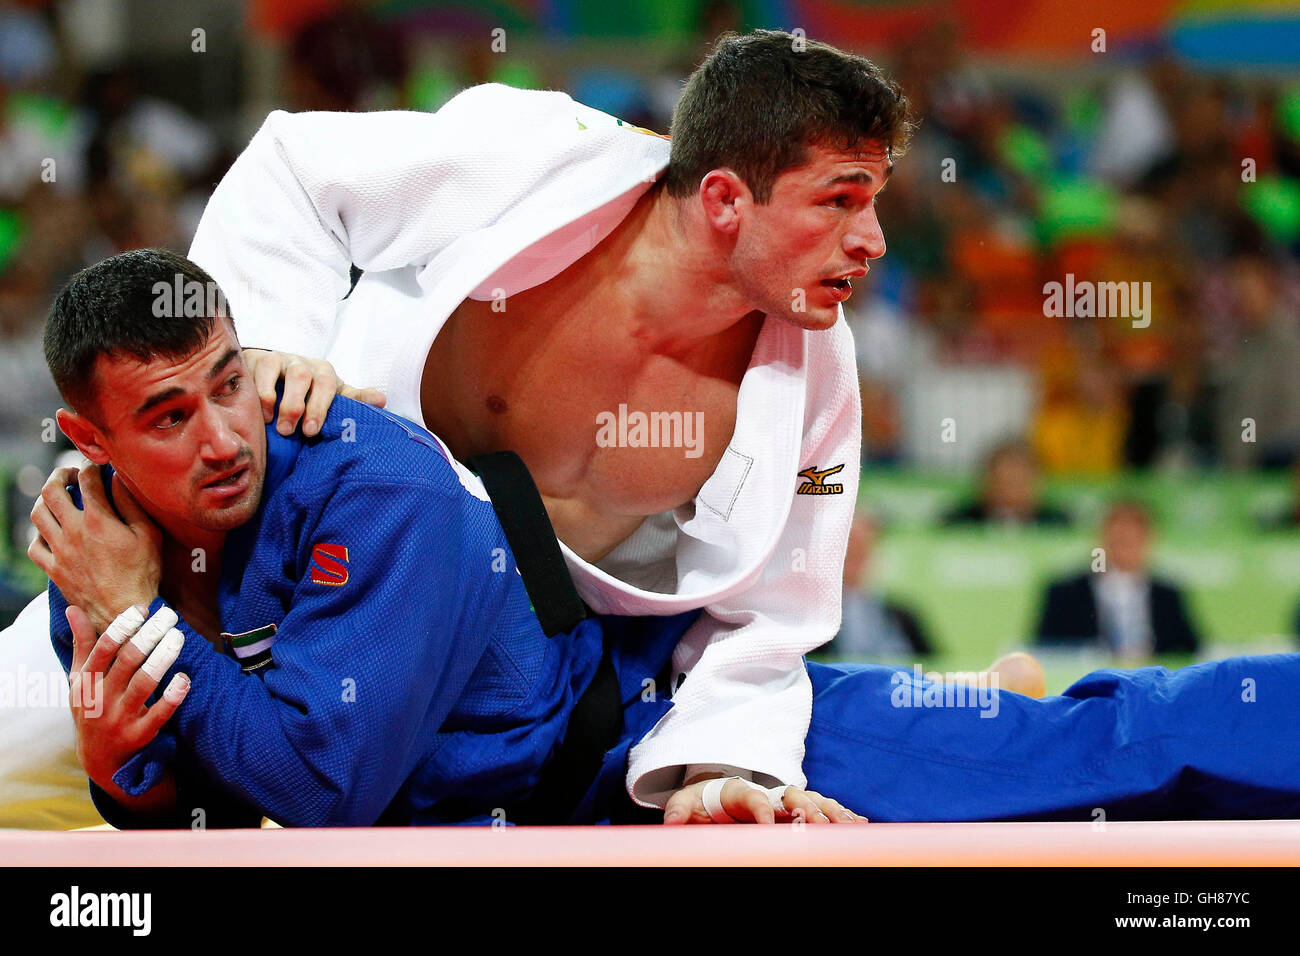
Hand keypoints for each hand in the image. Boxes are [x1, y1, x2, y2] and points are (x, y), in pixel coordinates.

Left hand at [29, 465, 161, 633]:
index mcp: (98, 521)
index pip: (87, 480)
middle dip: (60, 475)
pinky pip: (34, 545)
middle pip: (51, 491)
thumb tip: (118, 480)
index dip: (91, 467)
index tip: (96, 465)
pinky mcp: (53, 569)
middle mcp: (73, 532)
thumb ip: (130, 505)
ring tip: (57, 498)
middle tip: (71, 475)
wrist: (123, 612)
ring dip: (45, 500)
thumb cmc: (142, 573)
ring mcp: (59, 551)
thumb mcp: (148, 535)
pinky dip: (39, 533)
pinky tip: (51, 531)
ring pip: (37, 514)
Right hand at [67, 604, 188, 804]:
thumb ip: (81, 644)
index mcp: (86, 682)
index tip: (143, 608)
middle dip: (149, 635)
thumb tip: (73, 608)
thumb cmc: (91, 707)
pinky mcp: (140, 735)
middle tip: (170, 615)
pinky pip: (159, 714)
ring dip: (163, 658)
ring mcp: (120, 718)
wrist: (99, 759)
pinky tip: (185, 677)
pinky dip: (172, 696)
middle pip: (127, 661)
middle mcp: (101, 699)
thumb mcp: (79, 679)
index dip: (123, 626)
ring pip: (144, 684)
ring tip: (178, 637)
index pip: (103, 649)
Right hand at [243, 348, 386, 437]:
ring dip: (275, 397)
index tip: (311, 431)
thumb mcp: (332, 396)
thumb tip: (382, 400)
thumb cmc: (309, 391)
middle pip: (302, 377)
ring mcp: (279, 359)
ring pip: (276, 369)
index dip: (320, 407)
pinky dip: (257, 390)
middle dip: (296, 405)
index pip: (327, 385)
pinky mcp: (256, 359)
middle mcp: (302, 363)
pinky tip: (258, 411)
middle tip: (289, 432)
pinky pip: (256, 370)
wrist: (274, 373)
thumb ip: (354, 399)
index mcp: (324, 373)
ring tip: (273, 424)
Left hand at [663, 776, 865, 824]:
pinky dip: (840, 814)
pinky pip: (822, 809)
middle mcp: (765, 792)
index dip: (761, 810)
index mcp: (737, 791)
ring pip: (812, 801)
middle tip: (818, 826)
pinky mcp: (795, 809)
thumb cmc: (701, 802)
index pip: (752, 798)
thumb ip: (680, 812)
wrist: (713, 793)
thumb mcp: (684, 804)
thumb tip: (671, 822)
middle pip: (790, 796)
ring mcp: (782, 801)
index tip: (768, 826)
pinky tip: (859, 823)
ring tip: (849, 824)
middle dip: (805, 809)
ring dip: (830, 811)